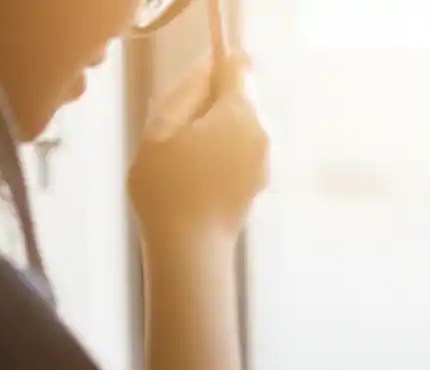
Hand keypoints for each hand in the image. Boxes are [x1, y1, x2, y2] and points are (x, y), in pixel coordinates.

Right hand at [128, 55, 268, 243]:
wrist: (190, 246)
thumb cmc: (167, 185)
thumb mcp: (162, 128)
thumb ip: (187, 90)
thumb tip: (207, 63)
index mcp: (242, 113)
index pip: (239, 65)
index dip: (214, 66)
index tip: (190, 87)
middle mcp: (264, 132)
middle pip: (241, 95)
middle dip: (211, 102)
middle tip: (176, 132)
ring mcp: (266, 158)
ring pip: (241, 123)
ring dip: (215, 128)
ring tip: (183, 157)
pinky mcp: (260, 179)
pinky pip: (242, 148)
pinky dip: (222, 151)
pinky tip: (198, 175)